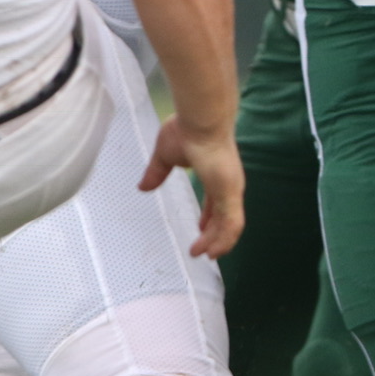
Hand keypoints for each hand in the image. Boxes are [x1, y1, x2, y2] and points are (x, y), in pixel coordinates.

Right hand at [141, 117, 244, 256]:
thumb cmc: (187, 130)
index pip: (216, 201)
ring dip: (218, 242)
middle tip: (200, 250)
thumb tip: (143, 186)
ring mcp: (231, 189)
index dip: (209, 216)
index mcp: (215, 174)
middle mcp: (228, 183)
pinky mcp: (230, 193)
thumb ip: (157, 172)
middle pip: (224, 216)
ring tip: (205, 255)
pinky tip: (215, 252)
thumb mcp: (165, 155)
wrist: (201, 120)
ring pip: (230, 225)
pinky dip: (225, 240)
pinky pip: (232, 224)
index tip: (201, 227)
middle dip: (213, 235)